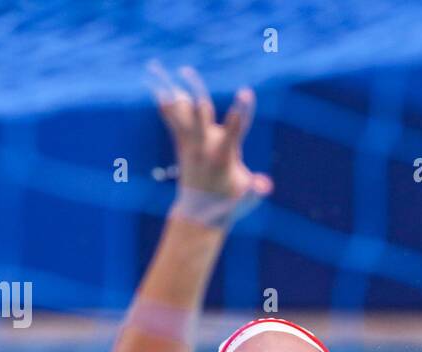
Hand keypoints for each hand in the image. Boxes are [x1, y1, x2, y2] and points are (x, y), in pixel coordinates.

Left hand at [148, 62, 271, 222]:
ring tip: (156, 68)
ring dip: (170, 92)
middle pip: (198, 115)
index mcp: (222, 157)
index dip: (241, 112)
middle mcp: (202, 147)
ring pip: (179, 113)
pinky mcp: (182, 144)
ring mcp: (189, 145)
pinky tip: (157, 86)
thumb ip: (255, 191)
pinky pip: (172, 120)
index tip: (246, 91)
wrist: (199, 214)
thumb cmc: (228, 203)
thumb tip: (265, 185)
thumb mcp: (245, 199)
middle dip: (194, 92)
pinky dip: (166, 104)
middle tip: (187, 70)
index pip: (234, 131)